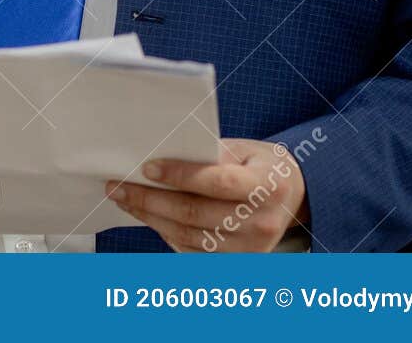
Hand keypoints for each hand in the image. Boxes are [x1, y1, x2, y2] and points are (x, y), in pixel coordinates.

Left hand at [105, 138, 310, 251]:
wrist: (293, 196)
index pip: (217, 182)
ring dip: (150, 218)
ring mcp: (252, 248)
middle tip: (118, 187)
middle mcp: (262, 222)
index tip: (146, 168)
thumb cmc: (261, 166)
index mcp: (267, 186)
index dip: (179, 176)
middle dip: (150, 200)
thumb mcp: (244, 149)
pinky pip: (193, 251)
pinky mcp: (239, 263)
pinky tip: (148, 217)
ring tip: (125, 200)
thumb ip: (209, 154)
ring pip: (188, 236)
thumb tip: (160, 157)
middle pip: (195, 213)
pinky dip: (166, 234)